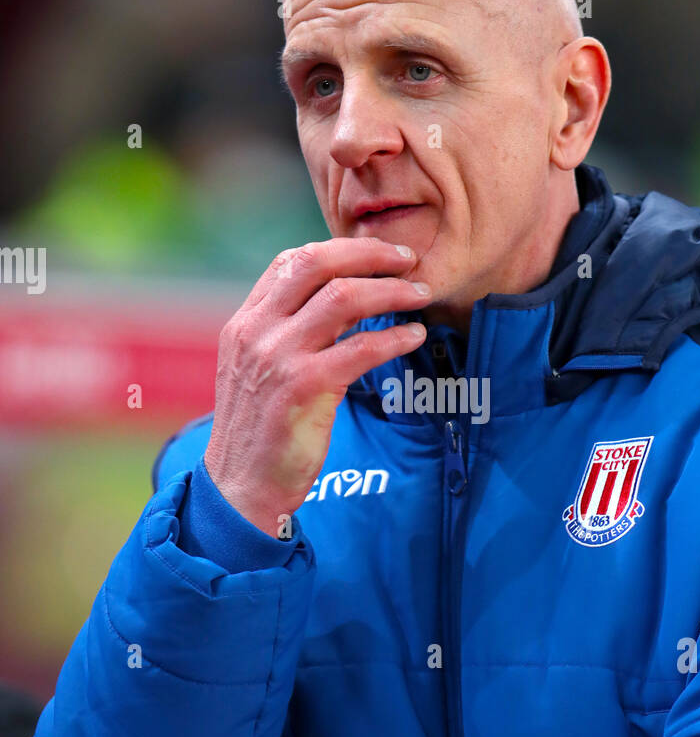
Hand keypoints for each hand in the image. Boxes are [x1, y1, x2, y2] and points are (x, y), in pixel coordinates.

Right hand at [204, 237, 430, 533]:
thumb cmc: (260, 431)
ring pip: (343, 298)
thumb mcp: (259, 371)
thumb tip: (340, 303)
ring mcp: (278, 358)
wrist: (240, 487)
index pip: (291, 262)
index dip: (341, 249)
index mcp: (244, 323)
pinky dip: (394, 337)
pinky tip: (414, 337)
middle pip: (318, 265)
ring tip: (421, 297)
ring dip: (391, 292)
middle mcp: (257, 332)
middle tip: (409, 262)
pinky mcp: (303, 387)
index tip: (378, 254)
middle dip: (370, 254)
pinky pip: (360, 347)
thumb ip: (286, 335)